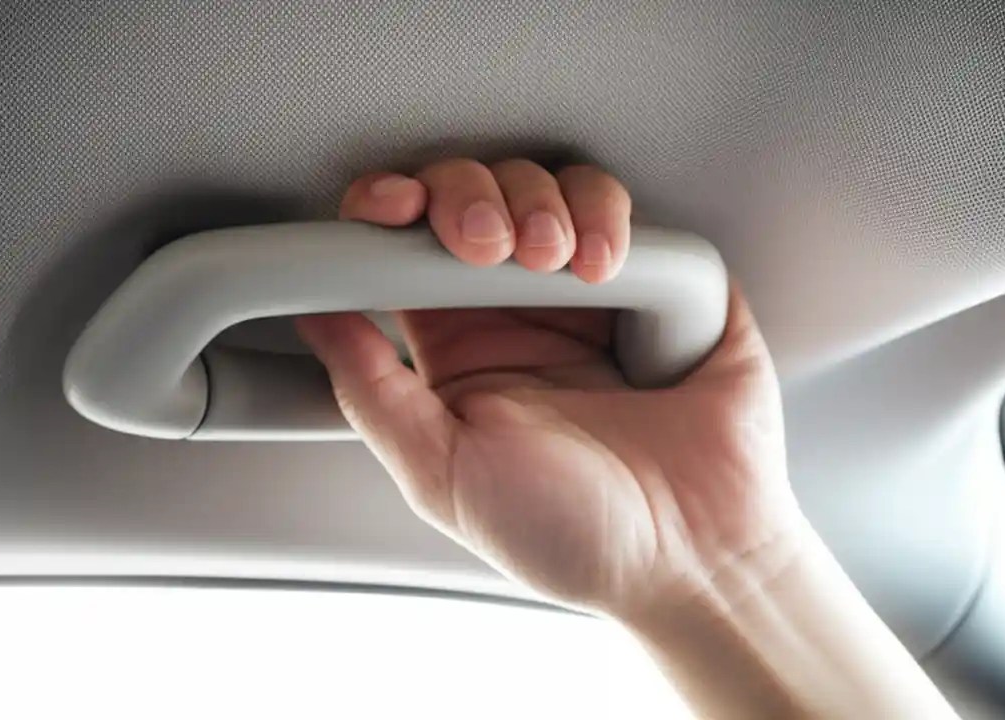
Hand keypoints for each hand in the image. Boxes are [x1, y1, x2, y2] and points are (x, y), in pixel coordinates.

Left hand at [296, 158, 798, 618]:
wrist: (695, 562)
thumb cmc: (573, 538)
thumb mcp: (445, 476)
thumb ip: (372, 394)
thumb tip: (310, 318)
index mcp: (457, 351)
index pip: (403, 251)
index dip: (388, 213)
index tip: (388, 210)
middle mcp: (518, 312)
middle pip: (472, 196)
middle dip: (470, 199)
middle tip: (487, 245)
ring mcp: (590, 293)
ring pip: (547, 186)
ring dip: (540, 203)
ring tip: (554, 261)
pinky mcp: (660, 283)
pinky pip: (623, 212)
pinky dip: (607, 218)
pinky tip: (603, 268)